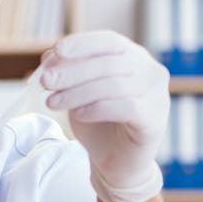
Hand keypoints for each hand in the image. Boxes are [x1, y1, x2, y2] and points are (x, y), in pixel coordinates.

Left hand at [40, 31, 168, 201]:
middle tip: (45, 82)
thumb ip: (69, 73)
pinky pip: (125, 107)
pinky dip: (96, 108)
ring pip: (114, 85)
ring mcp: (157, 95)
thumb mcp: (78, 93)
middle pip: (108, 63)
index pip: (109, 41)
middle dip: (72, 72)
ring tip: (52, 102)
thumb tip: (49, 56)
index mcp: (133, 57)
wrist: (115, 160)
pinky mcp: (155, 119)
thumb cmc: (97, 121)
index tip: (55, 52)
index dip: (81, 44)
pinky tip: (78, 114)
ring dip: (77, 93)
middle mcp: (150, 71)